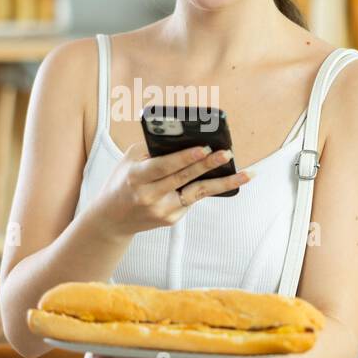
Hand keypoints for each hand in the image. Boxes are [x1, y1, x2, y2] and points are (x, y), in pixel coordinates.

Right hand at [91, 140, 251, 238]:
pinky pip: (193, 198)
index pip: (164, 167)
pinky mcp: (171, 219)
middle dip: (208, 165)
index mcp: (136, 178)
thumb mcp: (130, 161)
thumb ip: (154, 150)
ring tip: (246, 174)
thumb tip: (186, 138)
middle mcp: (150, 196)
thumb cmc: (123, 181)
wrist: (111, 219)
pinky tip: (227, 178)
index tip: (204, 147)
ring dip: (223, 182)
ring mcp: (162, 211)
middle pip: (184, 179)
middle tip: (228, 153)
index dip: (185, 158)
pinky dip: (209, 187)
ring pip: (197, 193)